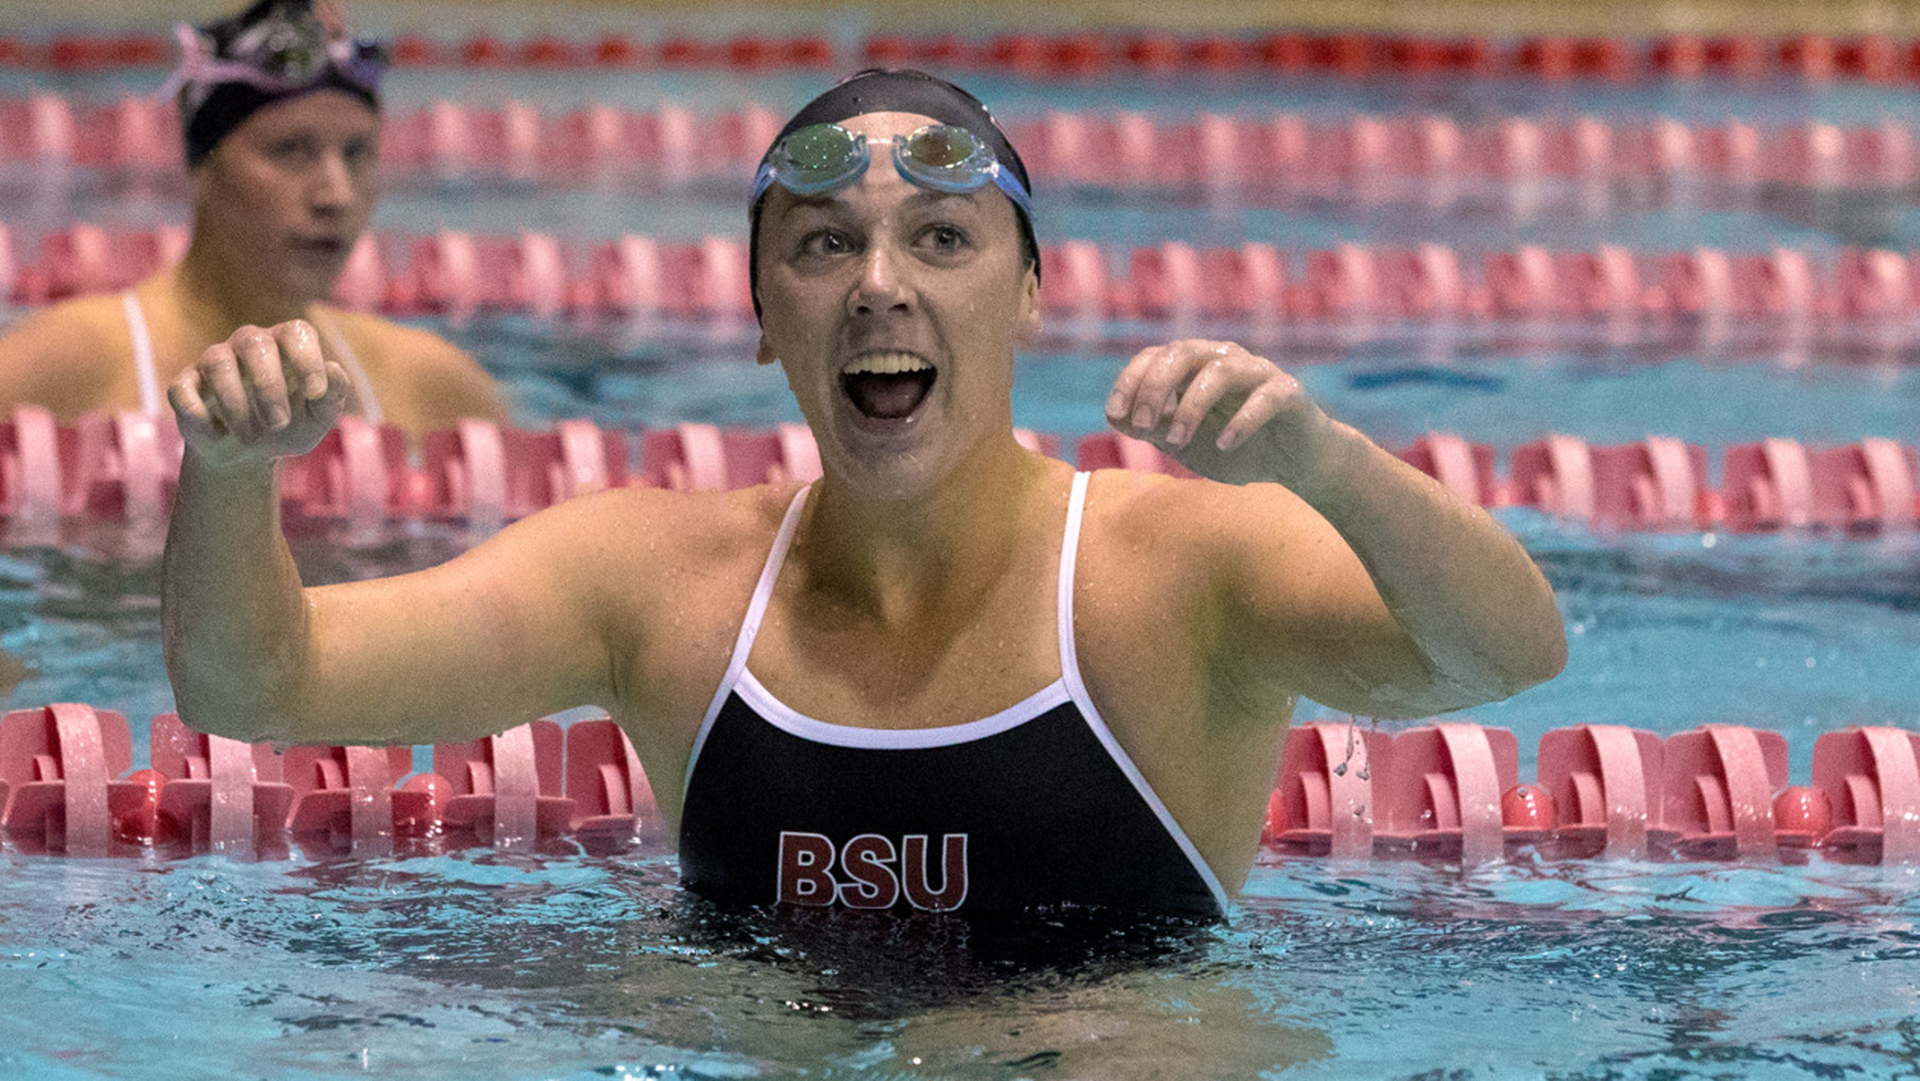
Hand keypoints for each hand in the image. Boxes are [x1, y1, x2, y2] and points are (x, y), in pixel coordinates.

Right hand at [169, 321, 353, 468]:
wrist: (248, 455)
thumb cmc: (289, 426)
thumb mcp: (317, 419)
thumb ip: (331, 397)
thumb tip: (334, 370)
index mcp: (286, 345)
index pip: (296, 331)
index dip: (307, 358)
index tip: (315, 393)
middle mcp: (249, 344)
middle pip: (254, 342)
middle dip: (269, 385)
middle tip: (279, 424)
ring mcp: (214, 360)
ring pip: (217, 362)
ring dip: (236, 403)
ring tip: (252, 438)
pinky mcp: (185, 384)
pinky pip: (182, 388)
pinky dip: (197, 413)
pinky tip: (217, 434)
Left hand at [1104, 339, 1329, 486]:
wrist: (1294, 463)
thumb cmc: (1235, 448)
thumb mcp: (1185, 443)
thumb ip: (1154, 428)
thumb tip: (1114, 417)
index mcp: (1196, 365)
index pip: (1155, 357)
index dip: (1130, 382)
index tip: (1114, 415)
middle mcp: (1225, 359)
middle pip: (1182, 353)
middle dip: (1154, 388)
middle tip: (1142, 426)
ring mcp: (1259, 372)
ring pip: (1219, 372)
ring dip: (1191, 407)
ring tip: (1178, 442)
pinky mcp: (1290, 393)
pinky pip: (1265, 397)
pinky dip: (1241, 420)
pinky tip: (1224, 445)